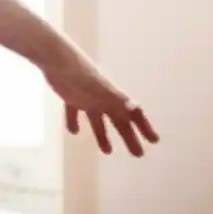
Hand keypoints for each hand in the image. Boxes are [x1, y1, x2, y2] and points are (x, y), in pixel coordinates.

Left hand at [42, 47, 159, 156]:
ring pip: (98, 119)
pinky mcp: (70, 94)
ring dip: (103, 135)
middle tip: (139, 154)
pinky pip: (74, 111)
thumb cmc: (80, 73)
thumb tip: (135, 107)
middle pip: (119, 121)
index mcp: (113, 96)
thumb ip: (116, 99)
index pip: (134, 113)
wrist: (57, 58)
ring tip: (108, 151)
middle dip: (129, 137)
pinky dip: (73, 121)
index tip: (154, 140)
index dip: (145, 126)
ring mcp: (87, 96)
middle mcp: (103, 97)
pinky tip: (73, 131)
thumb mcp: (100, 89)